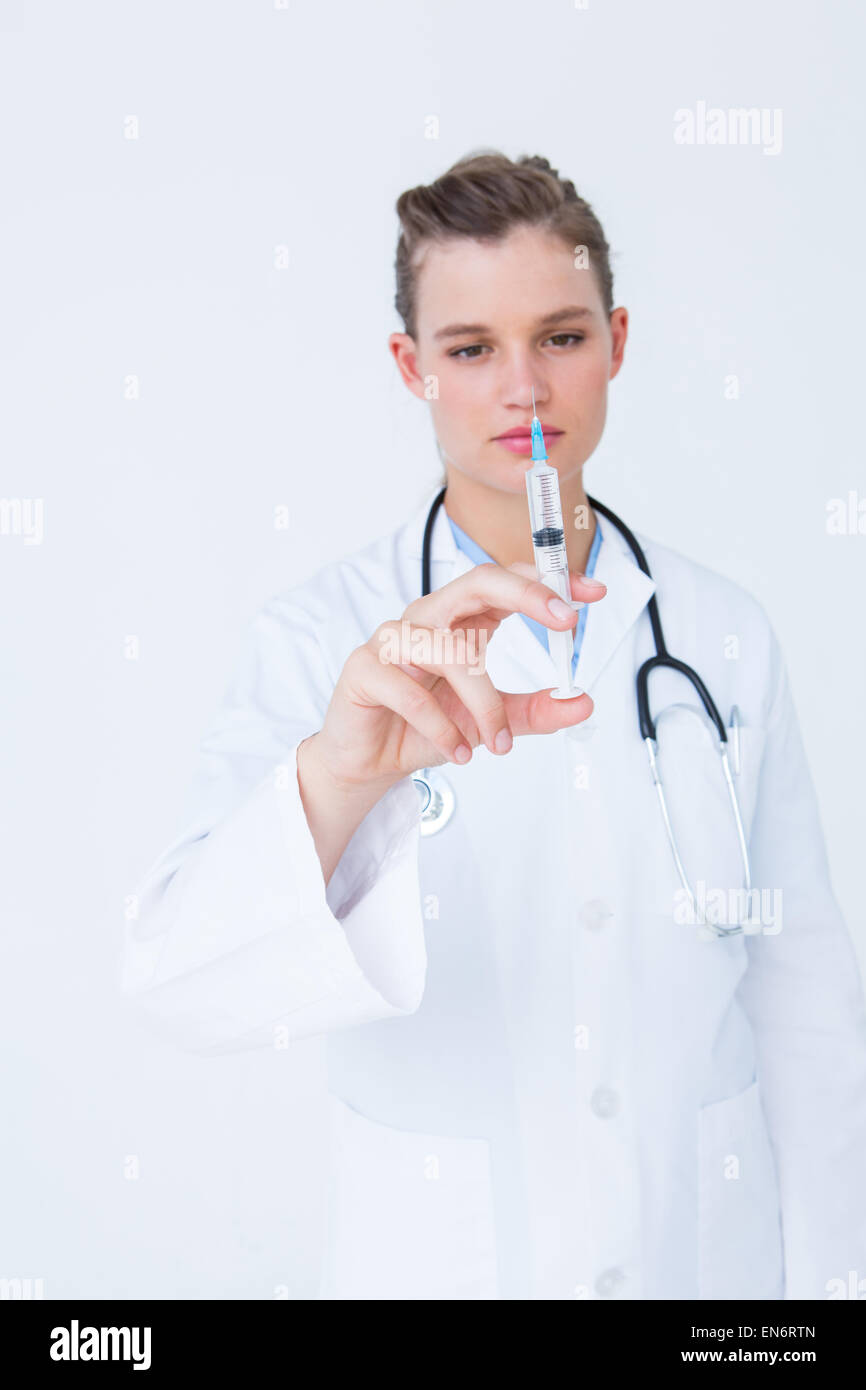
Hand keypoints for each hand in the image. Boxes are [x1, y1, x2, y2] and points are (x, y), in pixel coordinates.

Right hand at [305, 560, 606, 792]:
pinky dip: (441, 726)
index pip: (507, 584)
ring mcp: (393, 639)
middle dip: (525, 595)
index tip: (591, 594)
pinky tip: (457, 750)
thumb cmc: (425, 727)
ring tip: (497, 744)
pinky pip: (410, 691)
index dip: (548, 583)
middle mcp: (429, 619)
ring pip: (450, 650)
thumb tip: (583, 703)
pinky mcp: (365, 670)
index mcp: (461, 620)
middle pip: (476, 582)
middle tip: (564, 621)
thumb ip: (535, 712)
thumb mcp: (491, 723)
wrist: (371, 761)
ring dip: (484, 702)